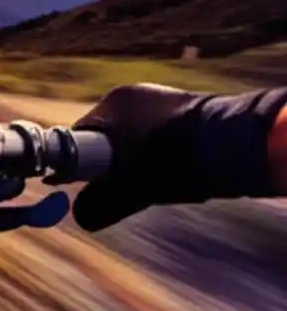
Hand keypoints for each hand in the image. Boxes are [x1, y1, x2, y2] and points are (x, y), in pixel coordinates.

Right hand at [70, 84, 286, 230]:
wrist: (232, 145)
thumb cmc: (172, 161)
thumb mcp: (128, 190)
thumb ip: (99, 204)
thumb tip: (80, 217)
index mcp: (111, 103)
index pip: (79, 136)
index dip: (78, 163)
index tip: (84, 185)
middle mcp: (132, 94)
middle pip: (108, 136)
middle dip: (112, 162)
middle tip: (123, 189)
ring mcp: (161, 97)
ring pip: (134, 137)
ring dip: (138, 160)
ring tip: (154, 182)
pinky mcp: (186, 106)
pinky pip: (160, 133)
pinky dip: (162, 152)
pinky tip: (176, 171)